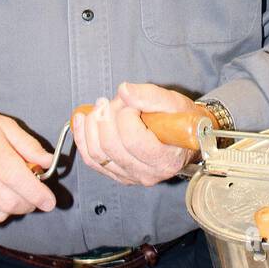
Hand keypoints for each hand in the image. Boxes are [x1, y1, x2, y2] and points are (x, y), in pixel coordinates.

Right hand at [0, 102, 55, 229]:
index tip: (49, 201)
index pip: (16, 177)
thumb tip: (48, 162)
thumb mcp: (2, 124)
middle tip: (34, 196)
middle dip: (29, 203)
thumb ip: (28, 144)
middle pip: (9, 201)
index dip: (37, 193)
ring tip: (12, 194)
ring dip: (12, 209)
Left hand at [71, 81, 195, 186]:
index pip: (133, 140)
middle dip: (106, 117)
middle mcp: (148, 174)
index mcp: (166, 159)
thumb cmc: (183, 121)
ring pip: (98, 154)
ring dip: (92, 126)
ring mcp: (130, 177)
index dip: (125, 115)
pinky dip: (83, 138)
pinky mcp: (117, 174)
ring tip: (100, 107)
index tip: (130, 102)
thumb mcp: (175, 103)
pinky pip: (91, 160)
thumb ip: (151, 96)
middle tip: (113, 101)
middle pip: (112, 147)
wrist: (185, 137)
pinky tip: (83, 119)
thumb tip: (124, 91)